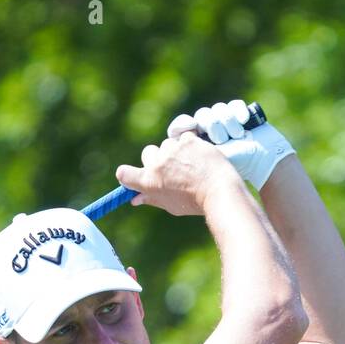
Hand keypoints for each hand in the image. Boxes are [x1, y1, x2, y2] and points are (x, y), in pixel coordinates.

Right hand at [115, 133, 240, 216]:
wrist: (220, 191)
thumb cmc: (195, 203)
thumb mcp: (171, 205)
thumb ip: (152, 198)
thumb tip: (135, 199)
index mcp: (150, 182)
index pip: (124, 174)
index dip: (128, 175)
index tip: (135, 178)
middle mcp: (158, 163)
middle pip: (148, 154)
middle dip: (157, 160)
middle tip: (173, 171)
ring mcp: (173, 150)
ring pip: (167, 144)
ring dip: (175, 152)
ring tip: (190, 165)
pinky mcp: (188, 140)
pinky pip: (183, 138)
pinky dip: (190, 145)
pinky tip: (199, 157)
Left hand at [167, 99, 295, 190]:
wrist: (260, 167)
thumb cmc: (229, 174)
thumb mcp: (197, 177)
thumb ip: (173, 177)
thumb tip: (143, 188)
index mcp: (195, 142)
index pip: (180, 126)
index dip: (182, 125)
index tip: (190, 128)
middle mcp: (208, 129)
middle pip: (201, 116)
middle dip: (212, 126)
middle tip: (222, 140)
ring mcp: (224, 121)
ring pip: (217, 110)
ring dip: (226, 123)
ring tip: (236, 136)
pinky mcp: (240, 114)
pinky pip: (234, 105)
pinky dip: (238, 113)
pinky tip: (243, 122)